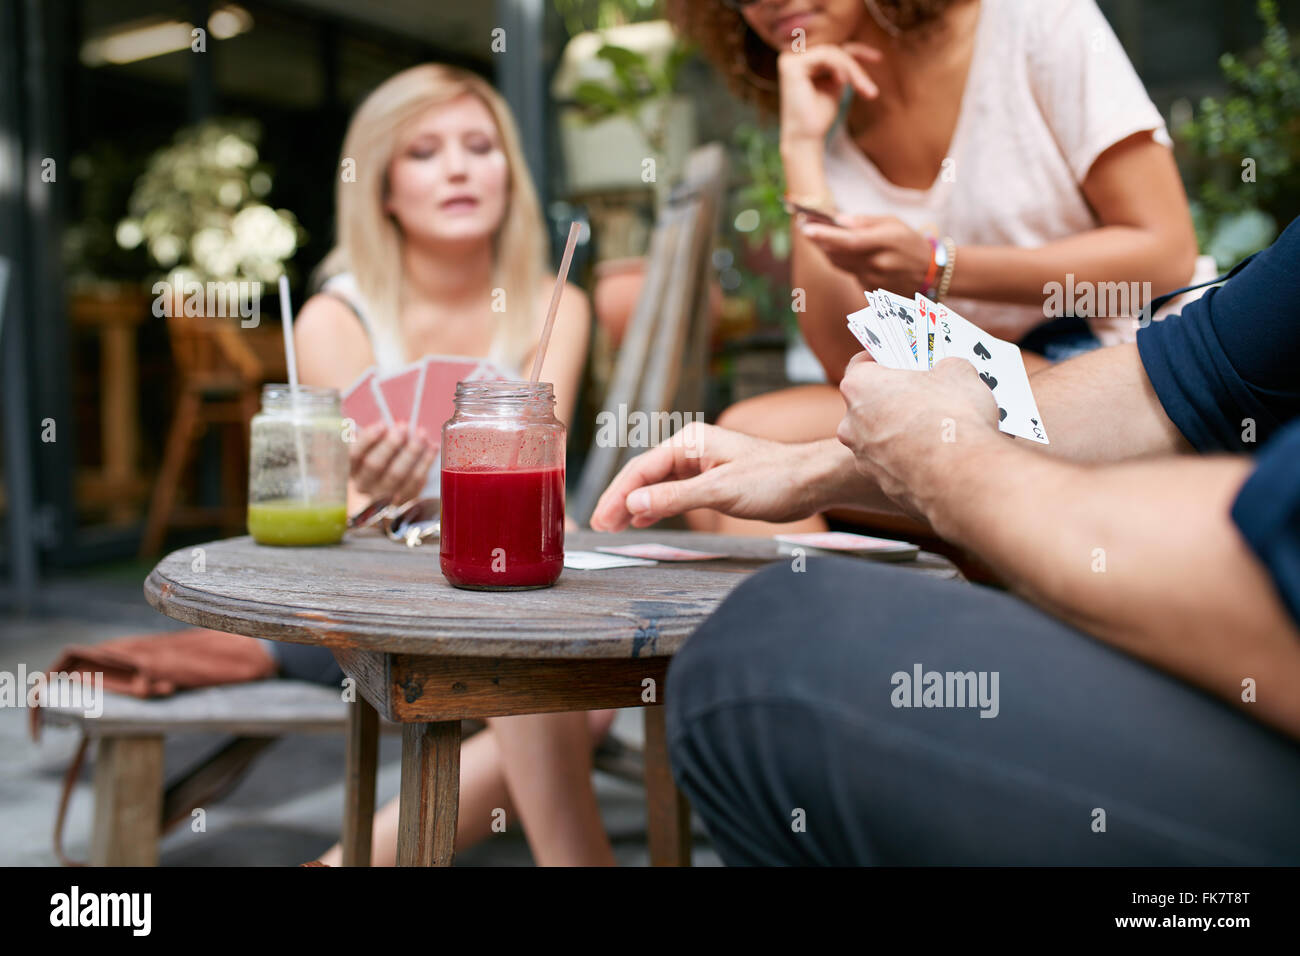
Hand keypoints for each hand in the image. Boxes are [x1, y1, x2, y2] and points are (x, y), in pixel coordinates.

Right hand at [349, 422, 437, 504]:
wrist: (392, 491)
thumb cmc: (384, 459)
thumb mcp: (375, 448)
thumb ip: (381, 437)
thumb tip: (398, 426)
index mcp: (352, 468)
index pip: (354, 454)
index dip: (368, 439)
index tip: (383, 424)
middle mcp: (363, 485)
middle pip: (375, 465)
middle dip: (391, 444)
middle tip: (404, 428)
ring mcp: (381, 498)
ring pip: (396, 475)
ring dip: (411, 452)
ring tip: (421, 435)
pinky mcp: (401, 503)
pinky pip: (414, 484)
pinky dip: (425, 464)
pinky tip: (432, 448)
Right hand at [590, 423, 823, 530]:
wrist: (811, 482)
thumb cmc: (773, 479)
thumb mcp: (720, 490)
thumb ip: (675, 497)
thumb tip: (634, 502)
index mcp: (690, 443)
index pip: (642, 469)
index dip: (618, 494)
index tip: (602, 518)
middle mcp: (692, 450)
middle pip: (645, 475)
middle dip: (621, 500)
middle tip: (602, 526)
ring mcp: (702, 465)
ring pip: (658, 484)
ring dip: (637, 504)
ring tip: (616, 526)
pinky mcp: (713, 480)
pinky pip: (676, 492)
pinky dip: (658, 505)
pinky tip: (645, 518)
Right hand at [778, 44, 879, 146]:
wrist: (806, 139)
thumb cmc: (819, 117)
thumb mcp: (835, 85)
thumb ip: (840, 67)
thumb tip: (854, 50)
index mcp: (800, 61)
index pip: (833, 49)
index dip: (858, 51)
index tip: (879, 58)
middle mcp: (792, 57)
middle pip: (835, 50)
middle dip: (857, 68)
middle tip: (871, 91)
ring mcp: (790, 59)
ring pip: (833, 53)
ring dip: (853, 71)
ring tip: (863, 90)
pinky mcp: (791, 65)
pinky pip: (826, 56)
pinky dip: (841, 67)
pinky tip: (843, 83)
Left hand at [799, 215, 932, 294]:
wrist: (932, 274)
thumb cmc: (910, 242)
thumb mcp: (892, 223)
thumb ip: (864, 222)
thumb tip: (838, 220)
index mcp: (885, 244)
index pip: (849, 241)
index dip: (825, 236)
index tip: (805, 227)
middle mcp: (877, 265)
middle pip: (838, 255)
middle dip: (819, 242)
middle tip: (806, 227)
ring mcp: (873, 281)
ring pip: (840, 265)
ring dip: (828, 252)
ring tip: (820, 237)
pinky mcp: (870, 291)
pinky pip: (849, 274)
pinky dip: (844, 263)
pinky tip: (848, 254)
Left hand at [835, 354, 1001, 516]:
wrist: (963, 478)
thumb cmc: (954, 418)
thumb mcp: (958, 372)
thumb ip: (945, 367)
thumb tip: (948, 371)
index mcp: (860, 386)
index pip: (862, 365)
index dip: (884, 360)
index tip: (902, 361)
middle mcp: (851, 424)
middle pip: (870, 404)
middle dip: (896, 398)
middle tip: (926, 395)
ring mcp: (864, 459)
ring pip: (881, 438)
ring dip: (903, 433)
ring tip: (939, 429)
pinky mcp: (883, 486)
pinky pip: (896, 466)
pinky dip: (913, 461)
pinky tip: (941, 458)